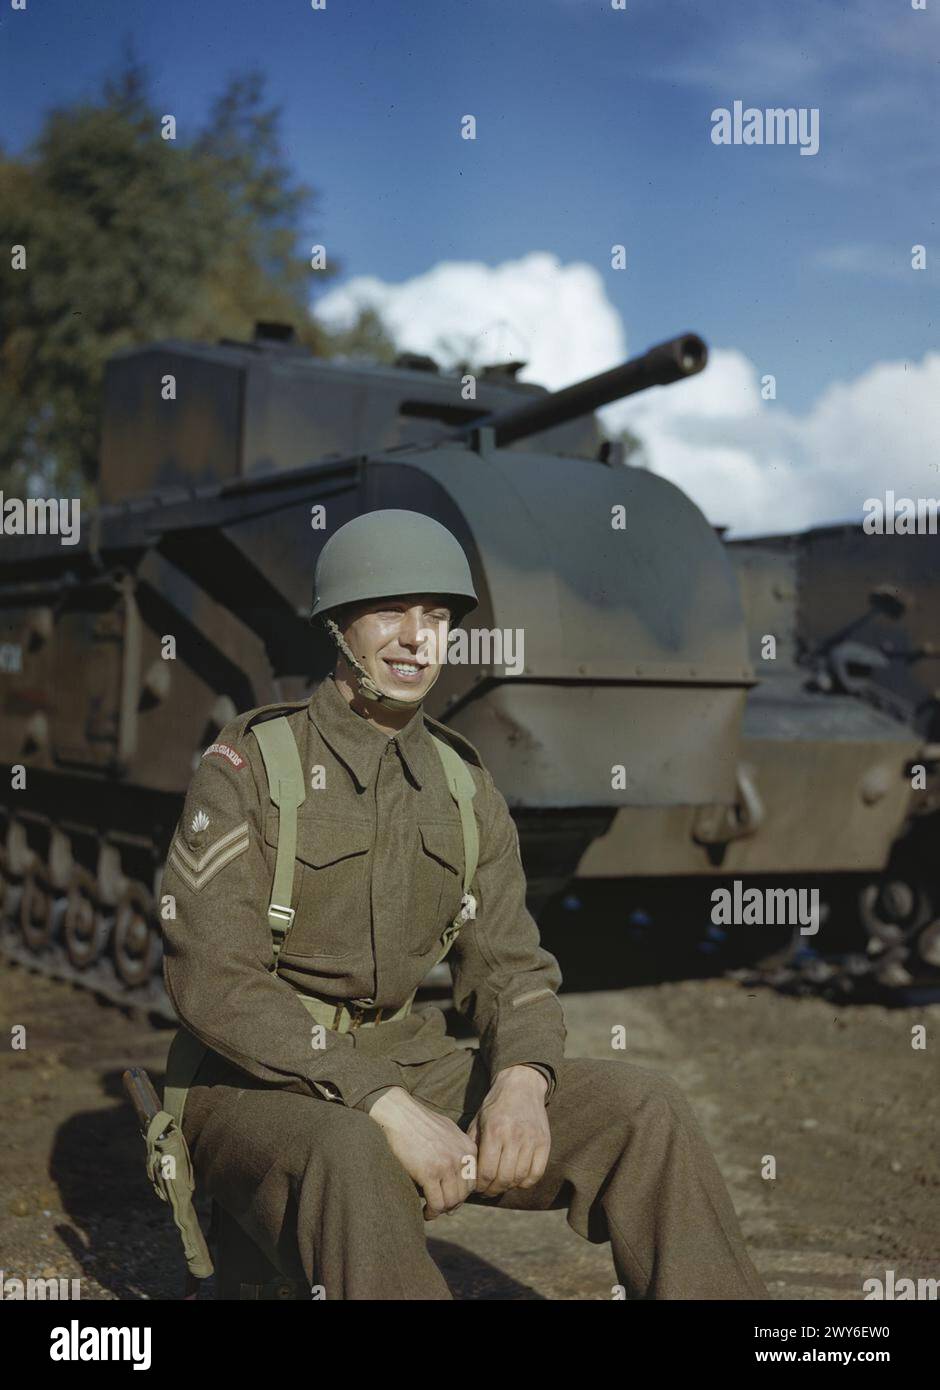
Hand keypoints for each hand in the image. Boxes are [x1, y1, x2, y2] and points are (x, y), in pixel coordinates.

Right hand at [369, 1087, 477, 1219]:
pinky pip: (436, 1203)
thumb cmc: (419, 1122)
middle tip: (440, 1207)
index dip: (461, 1193)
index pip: (473, 1181)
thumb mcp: (448, 1131)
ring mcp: (446, 1165)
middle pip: (464, 1194)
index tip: (449, 1197)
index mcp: (468, 1148)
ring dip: (441, 1210)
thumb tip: (459, 1169)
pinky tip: (425, 1212)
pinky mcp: (429, 1173)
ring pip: (451, 1202)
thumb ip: (457, 1149)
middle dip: (452, 1204)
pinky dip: (431, 1212)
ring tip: (432, 1210)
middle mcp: (461, 1157)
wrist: (399, 1114)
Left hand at [466, 1066, 550, 1197]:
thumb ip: (473, 1146)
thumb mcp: (478, 1121)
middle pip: (504, 1178)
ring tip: (500, 1185)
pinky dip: (526, 1182)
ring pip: (520, 1178)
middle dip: (493, 1190)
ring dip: (508, 1187)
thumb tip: (466, 1173)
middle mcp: (514, 1136)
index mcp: (495, 1131)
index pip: (487, 1171)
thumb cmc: (495, 1105)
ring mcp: (532, 1140)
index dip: (480, 1186)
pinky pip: (536, 1173)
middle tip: (487, 1191)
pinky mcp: (544, 1142)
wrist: (521, 1085)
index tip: (476, 1188)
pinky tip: (517, 1179)